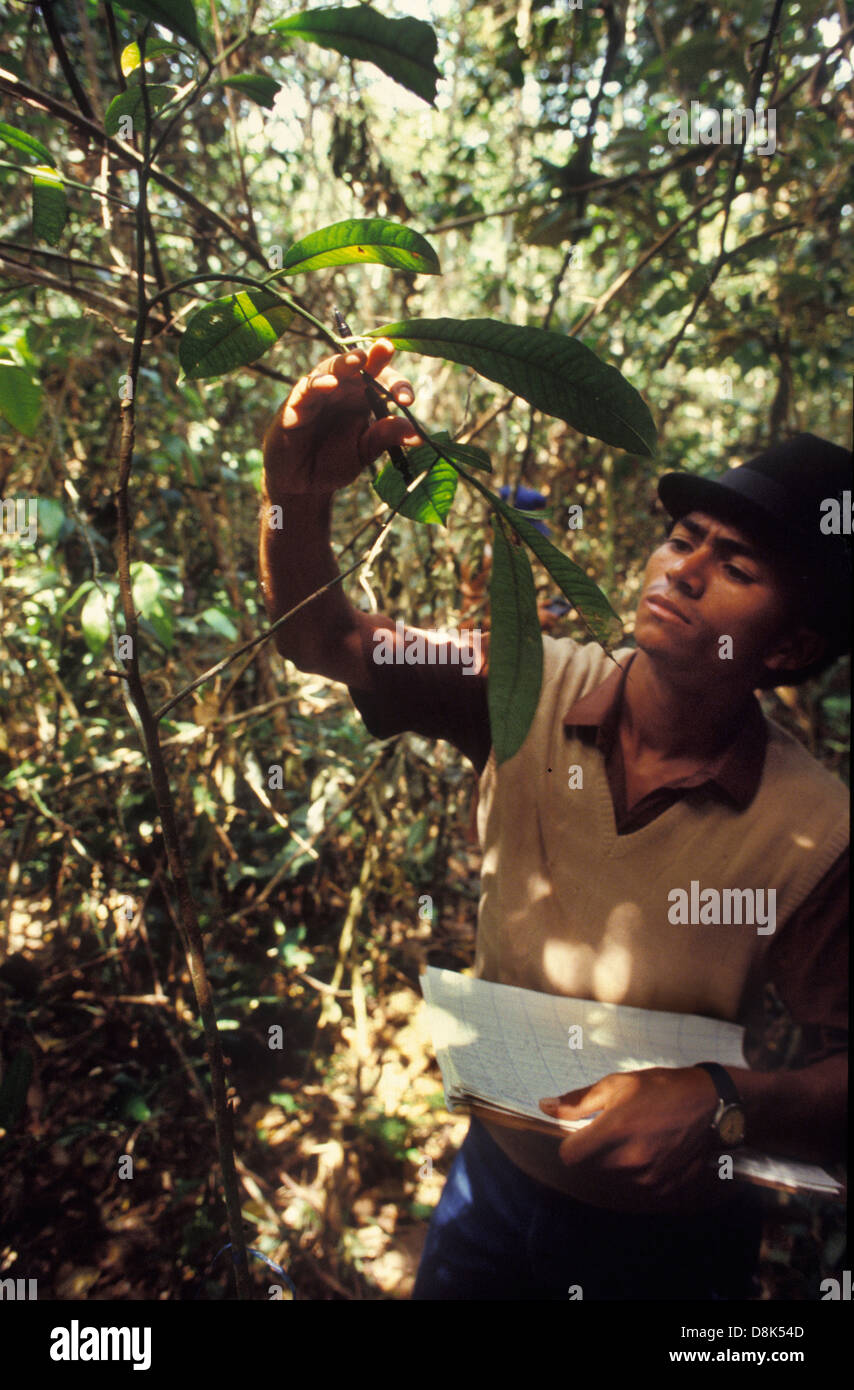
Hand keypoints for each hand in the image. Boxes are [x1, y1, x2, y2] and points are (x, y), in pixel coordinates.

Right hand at [262, 339, 421, 500]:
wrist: (301, 485)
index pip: (383, 381)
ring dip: (344, 362)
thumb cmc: (332, 463)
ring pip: (330, 368)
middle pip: (358, 366)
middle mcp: (340, 389)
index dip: (397, 385)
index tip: (408, 399)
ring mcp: (316, 394)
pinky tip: (330, 383)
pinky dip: (317, 384)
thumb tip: (420, 435)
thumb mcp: (364, 451)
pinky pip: (305, 390)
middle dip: (373, 358)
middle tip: (387, 348)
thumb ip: (385, 438)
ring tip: (359, 359)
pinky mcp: (294, 405)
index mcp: (361, 397)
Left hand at [539, 1066, 724, 1212]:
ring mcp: (648, 1175)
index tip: (579, 1134)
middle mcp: (630, 1158)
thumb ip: (578, 1101)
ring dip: (618, 1159)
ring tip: (638, 1134)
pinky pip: (637, 1182)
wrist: (709, 1104)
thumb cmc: (661, 1088)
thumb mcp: (616, 1084)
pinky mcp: (663, 1186)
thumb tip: (546, 1106)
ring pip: (614, 1174)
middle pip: (592, 1164)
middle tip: (616, 1126)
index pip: (570, 1156)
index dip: (570, 1144)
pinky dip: (639, 1168)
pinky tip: (653, 1146)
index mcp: (614, 1130)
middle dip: (596, 1148)